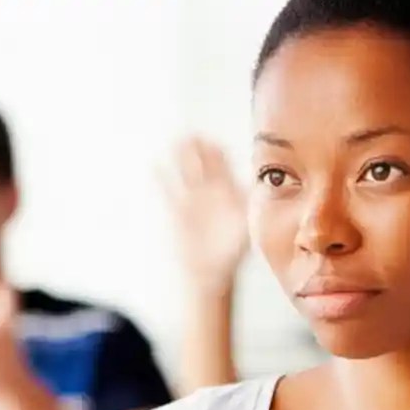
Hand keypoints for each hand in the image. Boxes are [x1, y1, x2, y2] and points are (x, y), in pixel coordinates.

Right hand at [158, 138, 249, 294]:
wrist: (210, 274)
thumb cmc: (231, 254)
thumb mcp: (244, 228)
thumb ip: (246, 208)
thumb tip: (254, 191)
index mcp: (229, 190)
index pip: (222, 162)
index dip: (215, 150)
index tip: (209, 141)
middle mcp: (210, 191)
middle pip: (201, 160)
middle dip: (196, 147)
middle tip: (189, 136)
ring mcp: (193, 199)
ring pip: (184, 170)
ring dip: (179, 157)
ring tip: (174, 145)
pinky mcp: (177, 210)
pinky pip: (167, 190)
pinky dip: (161, 179)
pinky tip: (155, 167)